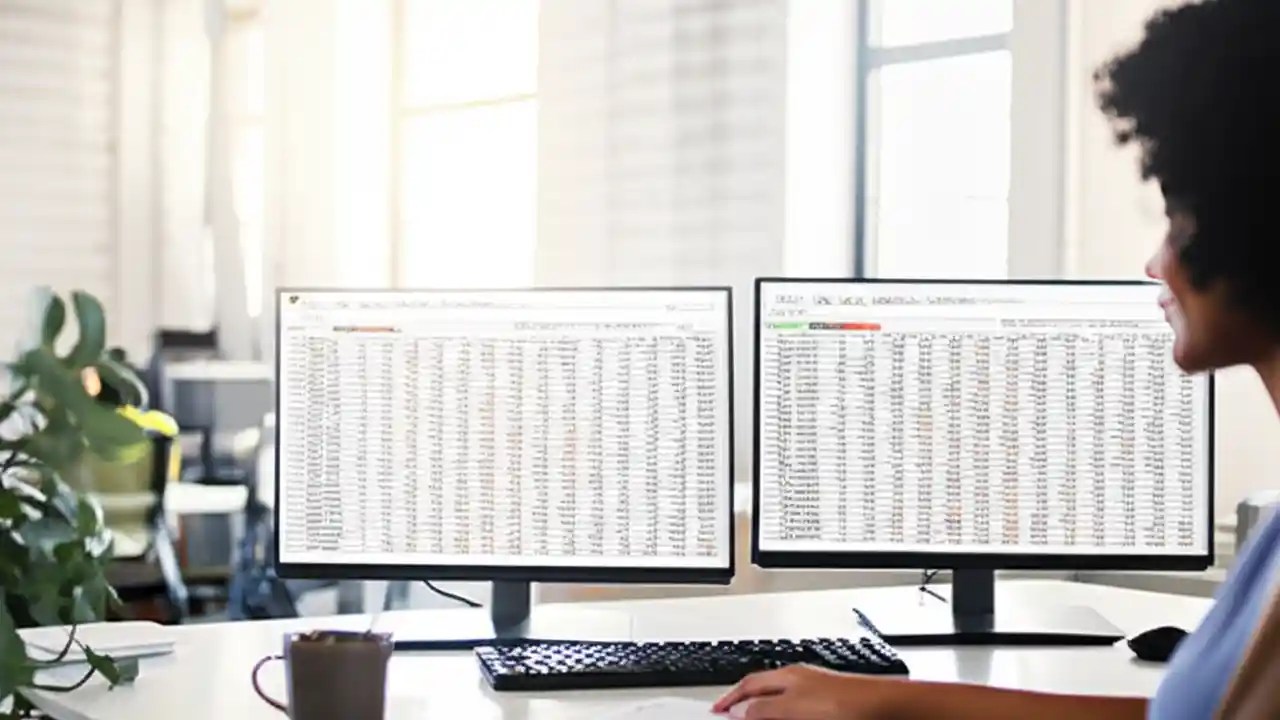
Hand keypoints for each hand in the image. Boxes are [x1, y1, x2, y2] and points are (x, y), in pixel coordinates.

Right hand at [713, 665, 897, 719]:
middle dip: (747, 705)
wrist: (884, 708)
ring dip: (768, 713)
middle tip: (734, 716)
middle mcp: (802, 681)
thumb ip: (764, 709)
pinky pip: (800, 711)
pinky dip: (788, 716)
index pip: (749, 684)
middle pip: (765, 692)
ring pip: (783, 703)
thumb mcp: (793, 708)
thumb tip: (740, 711)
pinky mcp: (832, 707)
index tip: (718, 710)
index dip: (731, 698)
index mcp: (788, 676)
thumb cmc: (845, 702)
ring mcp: (818, 693)